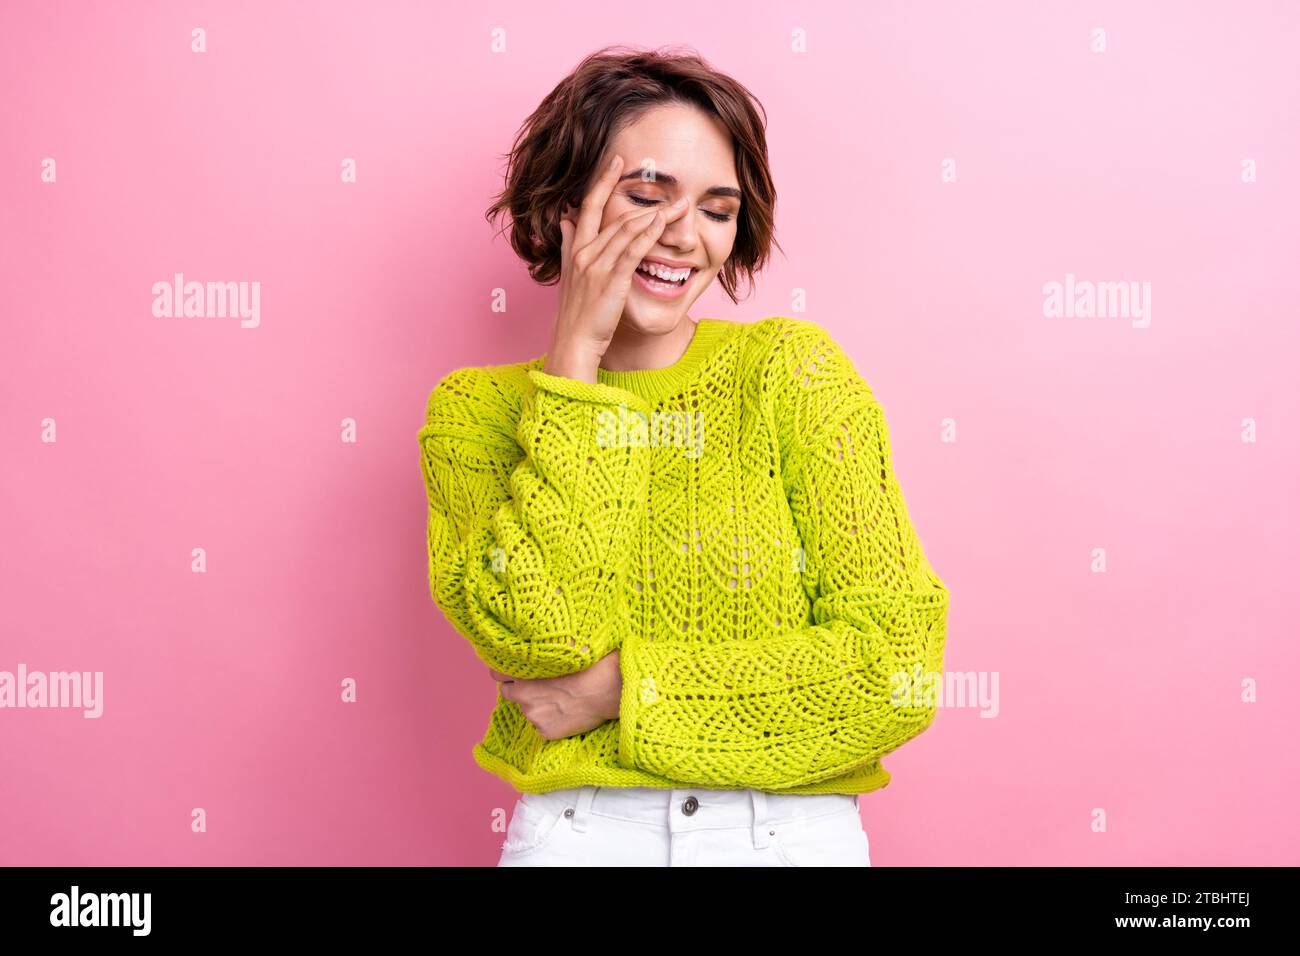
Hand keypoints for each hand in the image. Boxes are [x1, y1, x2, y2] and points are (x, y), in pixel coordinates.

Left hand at [488, 651, 621, 740]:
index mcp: (524, 671)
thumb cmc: (591, 662)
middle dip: (518, 688)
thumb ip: (543, 648)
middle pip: (507, 692)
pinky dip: (550, 718)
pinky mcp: (545, 732)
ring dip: (536, 703)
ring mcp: (534, 715)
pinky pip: (542, 724)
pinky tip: (567, 710)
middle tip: (537, 683)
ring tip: (559, 697)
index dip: (506, 670)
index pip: (497, 673)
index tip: (513, 669)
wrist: (612, 688)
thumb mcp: (565, 646)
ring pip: (527, 709)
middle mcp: (523, 695)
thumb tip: (534, 640)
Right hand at [542, 154, 689, 380]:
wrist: (573, 343)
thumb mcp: (569, 274)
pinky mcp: (611, 279)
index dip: (603, 181)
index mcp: (575, 249)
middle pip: (615, 214)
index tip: (617, 161)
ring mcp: (596, 265)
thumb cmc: (576, 314)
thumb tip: (566, 219)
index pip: (589, 206)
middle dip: (641, 197)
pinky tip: (662, 223)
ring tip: (679, 206)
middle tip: (664, 181)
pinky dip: (648, 234)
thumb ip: (568, 245)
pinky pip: (632, 250)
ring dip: (655, 215)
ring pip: (627, 229)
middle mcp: (584, 252)